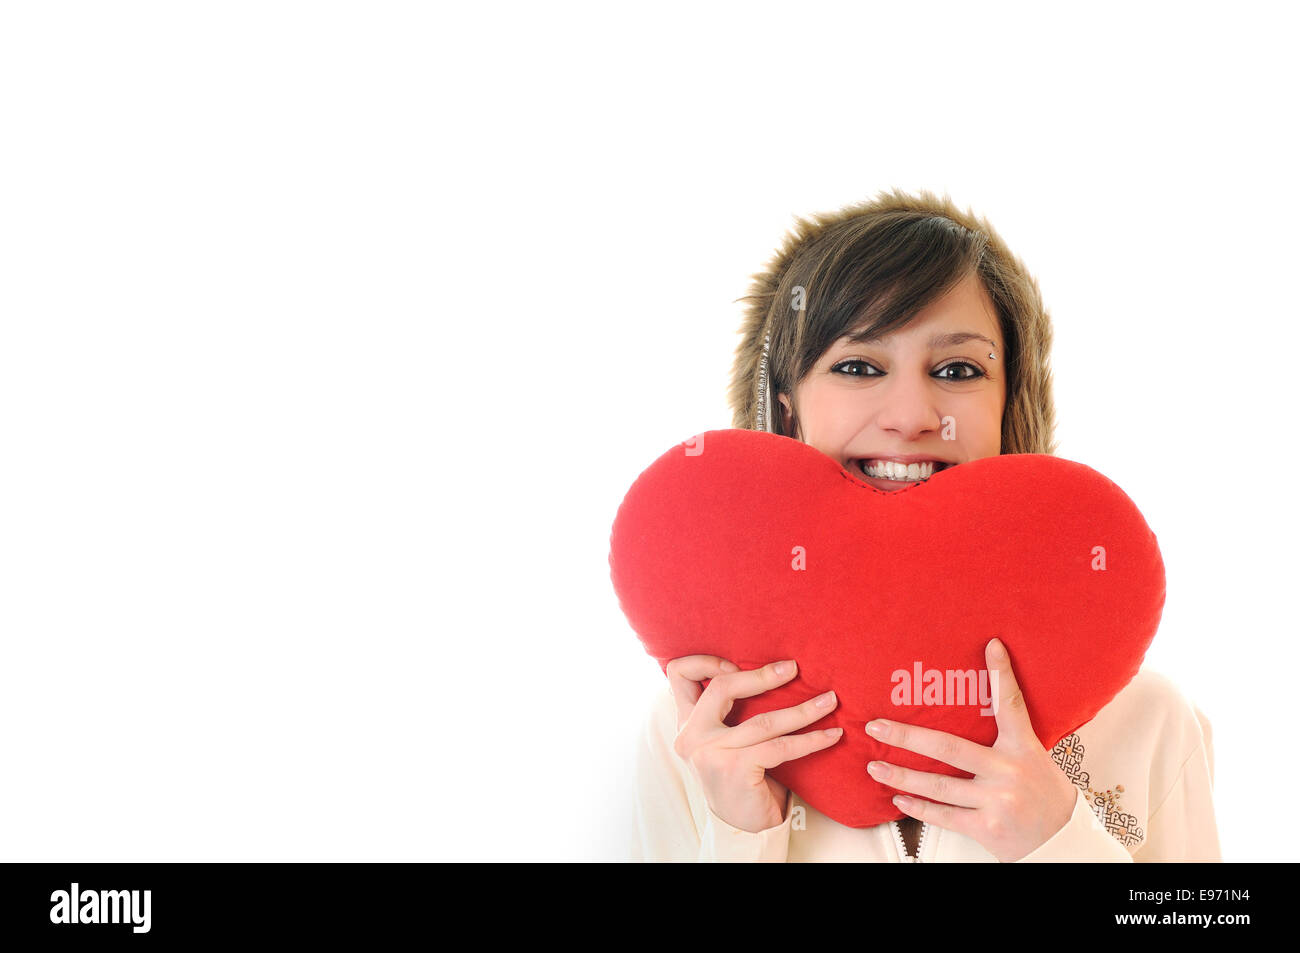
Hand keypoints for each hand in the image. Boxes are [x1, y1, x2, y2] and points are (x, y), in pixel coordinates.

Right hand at [666, 655, 842, 833]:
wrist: (741, 826)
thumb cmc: (739, 775)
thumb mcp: (722, 739)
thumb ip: (725, 710)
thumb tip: (768, 669)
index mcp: (686, 723)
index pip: (678, 674)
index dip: (705, 661)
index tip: (736, 665)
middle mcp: (692, 736)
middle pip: (722, 687)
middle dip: (762, 675)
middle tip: (793, 669)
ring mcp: (711, 753)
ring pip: (764, 721)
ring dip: (803, 710)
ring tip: (830, 701)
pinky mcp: (736, 769)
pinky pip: (781, 747)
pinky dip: (811, 740)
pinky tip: (831, 735)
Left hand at [862, 638, 1078, 861]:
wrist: (1066, 843)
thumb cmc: (1046, 798)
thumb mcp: (1035, 760)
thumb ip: (1009, 740)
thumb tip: (976, 712)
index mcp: (1023, 749)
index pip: (1011, 705)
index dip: (1001, 674)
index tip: (991, 645)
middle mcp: (1007, 772)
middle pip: (948, 748)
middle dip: (906, 736)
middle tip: (876, 726)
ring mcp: (996, 801)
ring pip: (938, 785)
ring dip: (900, 776)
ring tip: (874, 767)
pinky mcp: (987, 828)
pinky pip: (943, 816)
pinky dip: (917, 808)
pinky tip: (898, 799)